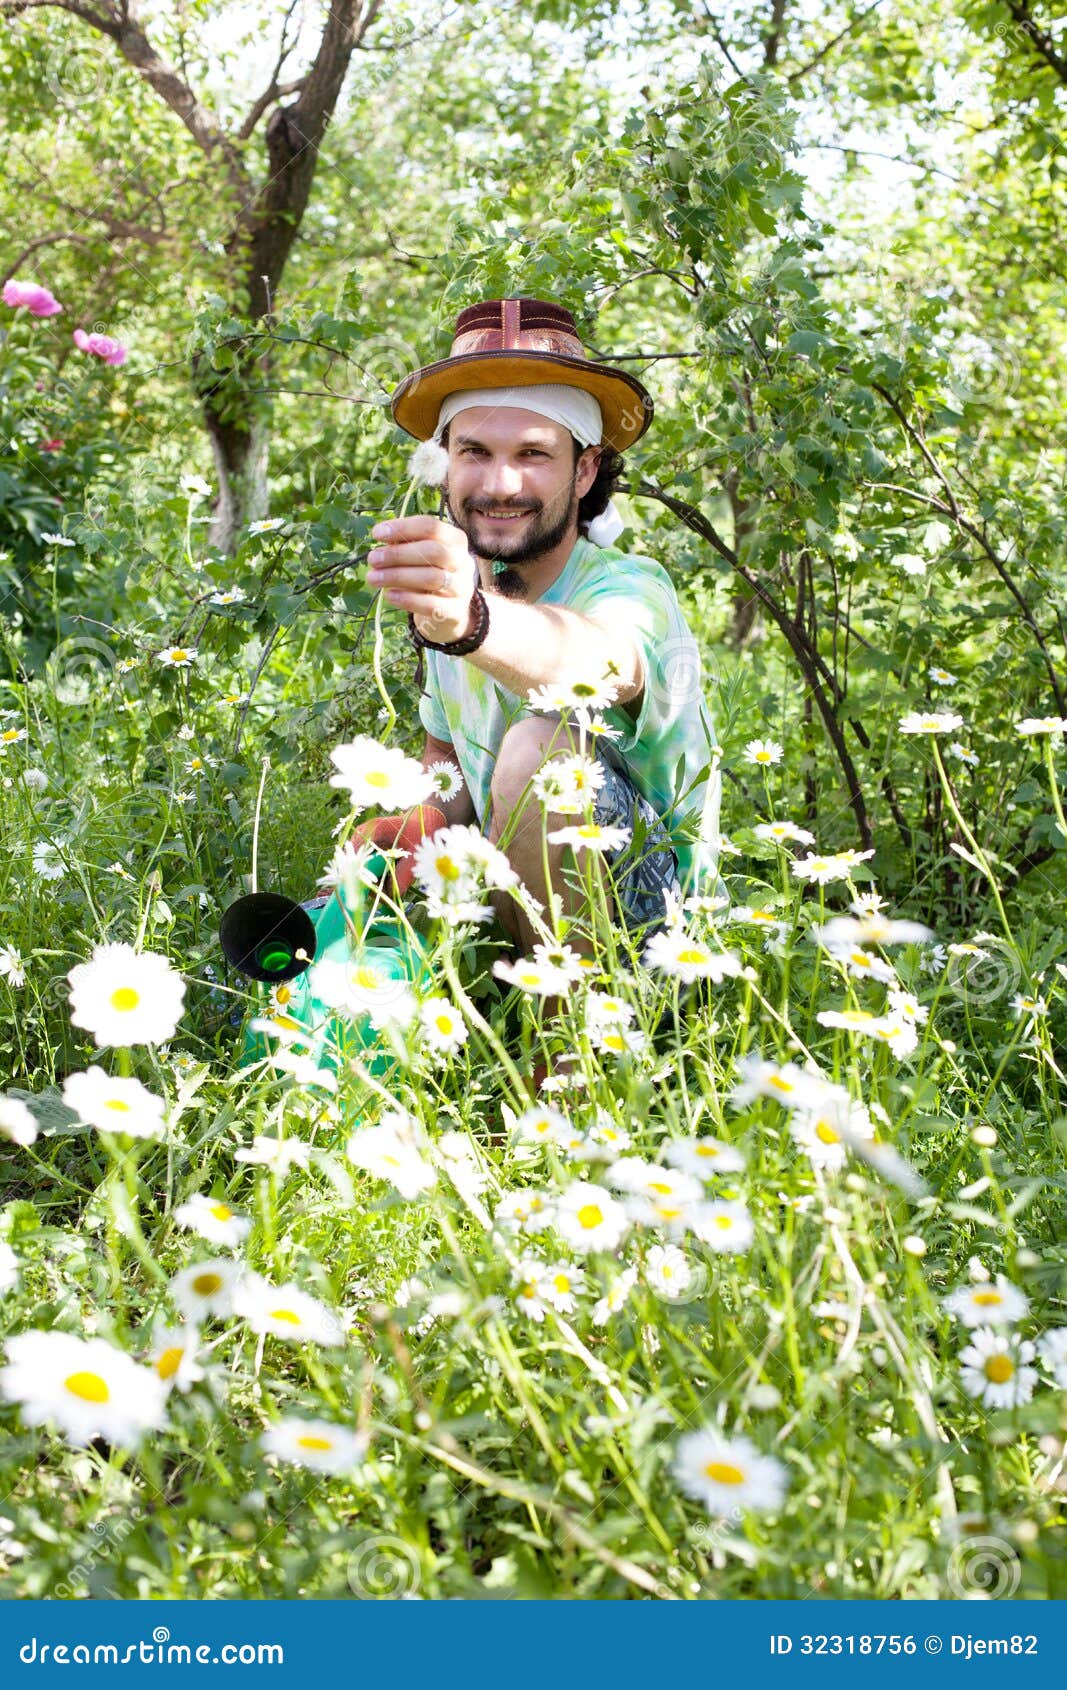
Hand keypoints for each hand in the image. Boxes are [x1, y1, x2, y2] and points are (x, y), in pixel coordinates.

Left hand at [367, 515, 478, 643]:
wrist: (447, 611)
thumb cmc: (427, 573)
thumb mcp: (418, 555)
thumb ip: (403, 545)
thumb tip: (380, 539)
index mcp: (455, 540)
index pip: (432, 527)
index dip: (403, 528)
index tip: (377, 534)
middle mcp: (463, 561)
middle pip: (434, 551)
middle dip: (399, 554)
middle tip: (373, 559)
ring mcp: (462, 587)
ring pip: (432, 578)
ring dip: (397, 576)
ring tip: (373, 578)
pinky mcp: (455, 611)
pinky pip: (431, 604)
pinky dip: (407, 599)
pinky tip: (389, 595)